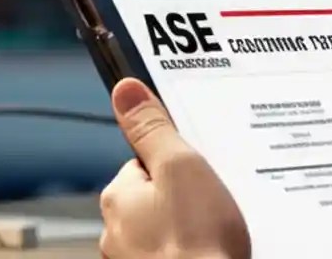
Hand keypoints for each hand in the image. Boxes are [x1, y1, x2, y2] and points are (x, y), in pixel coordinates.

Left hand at [98, 78, 249, 258]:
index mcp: (118, 195)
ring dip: (188, 229)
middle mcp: (116, 231)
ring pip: (163, 229)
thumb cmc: (198, 244)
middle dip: (183, 198)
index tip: (199, 173)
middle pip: (155, 196)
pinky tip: (211, 254)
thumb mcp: (181, 168)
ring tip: (215, 233)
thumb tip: (125, 90)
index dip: (178, 163)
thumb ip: (153, 129)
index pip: (144, 161)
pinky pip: (172, 254)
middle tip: (213, 204)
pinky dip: (191, 253)